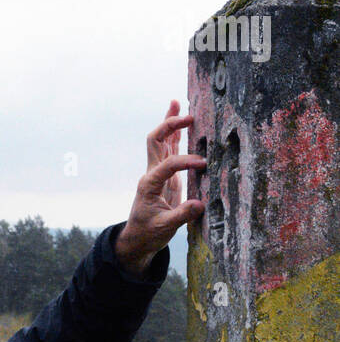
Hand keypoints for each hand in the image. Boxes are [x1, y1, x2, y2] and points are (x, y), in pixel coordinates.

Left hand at [114, 99, 206, 275]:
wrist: (138, 238)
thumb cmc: (148, 233)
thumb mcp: (164, 228)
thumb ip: (181, 215)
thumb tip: (199, 204)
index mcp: (150, 184)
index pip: (168, 164)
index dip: (185, 161)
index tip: (203, 164)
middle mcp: (151, 173)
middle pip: (156, 140)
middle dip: (169, 125)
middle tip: (187, 116)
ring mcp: (157, 172)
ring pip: (161, 140)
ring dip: (169, 122)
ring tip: (176, 102)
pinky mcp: (165, 175)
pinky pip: (169, 149)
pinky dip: (176, 134)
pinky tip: (183, 121)